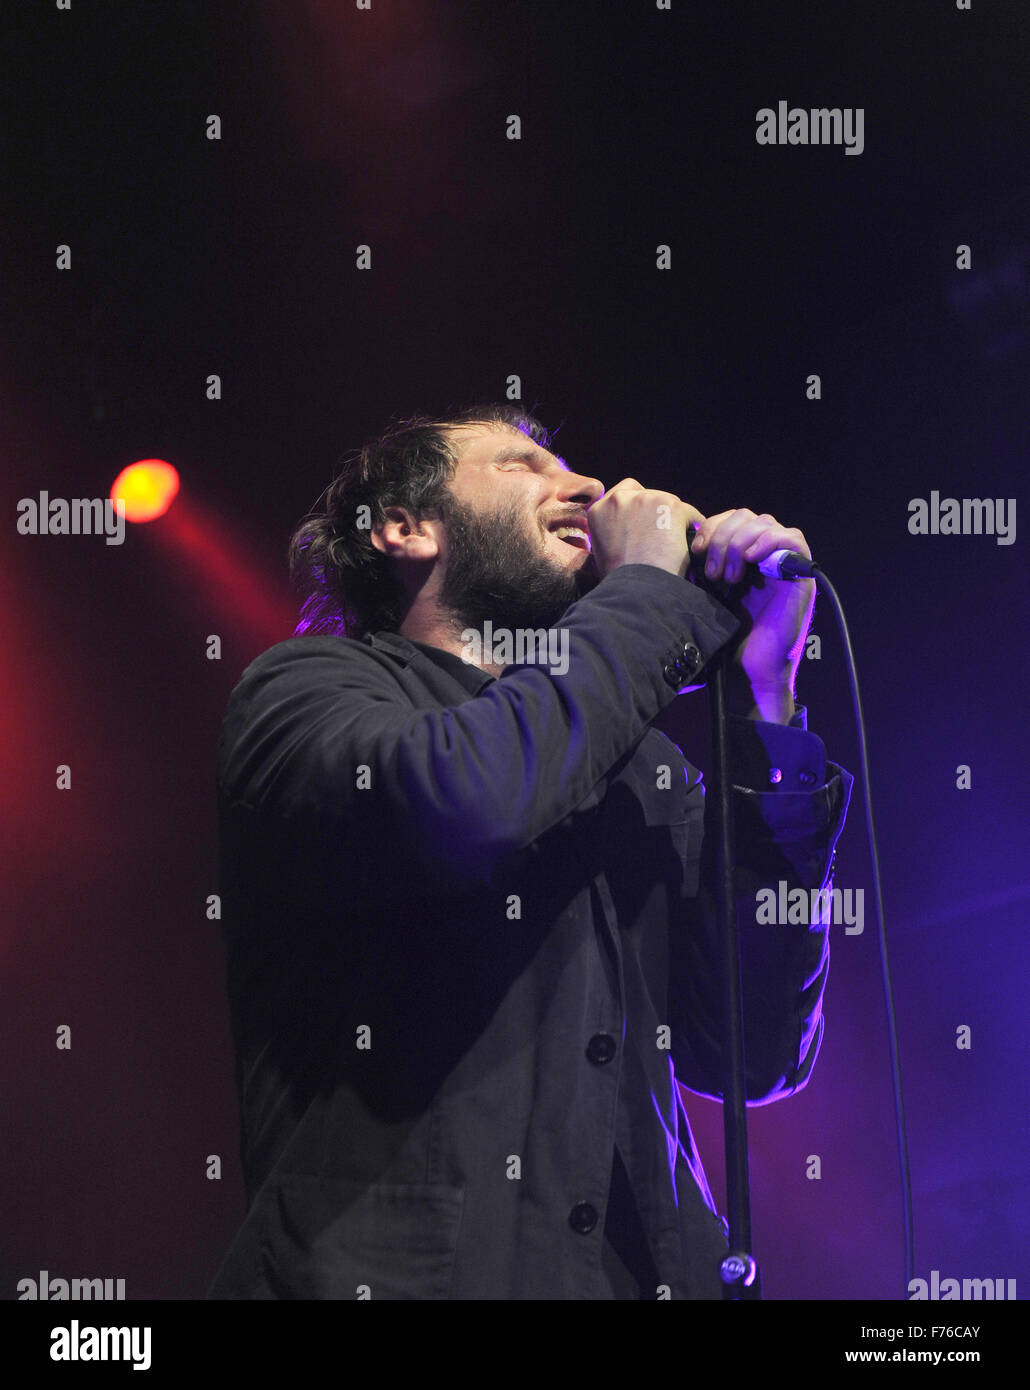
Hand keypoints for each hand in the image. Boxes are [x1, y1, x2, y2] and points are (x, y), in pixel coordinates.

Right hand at [586, 479, 705, 580]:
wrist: (635, 590)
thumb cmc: (620, 582)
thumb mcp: (603, 555)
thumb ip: (613, 535)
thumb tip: (629, 536)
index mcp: (598, 510)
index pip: (621, 496)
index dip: (636, 511)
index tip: (645, 526)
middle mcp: (618, 499)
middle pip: (645, 493)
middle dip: (655, 512)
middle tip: (664, 534)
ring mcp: (644, 499)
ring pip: (667, 502)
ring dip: (672, 520)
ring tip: (677, 545)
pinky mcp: (668, 504)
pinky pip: (689, 513)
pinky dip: (692, 528)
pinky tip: (691, 547)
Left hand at [690, 509, 814, 715]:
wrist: (750, 667)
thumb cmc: (730, 634)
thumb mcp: (709, 592)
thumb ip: (706, 565)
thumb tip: (690, 542)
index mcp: (744, 554)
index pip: (731, 518)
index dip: (712, 526)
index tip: (697, 550)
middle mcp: (766, 554)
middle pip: (746, 516)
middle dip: (723, 537)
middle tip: (712, 571)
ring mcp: (784, 562)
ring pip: (765, 523)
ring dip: (740, 543)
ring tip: (729, 577)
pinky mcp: (801, 574)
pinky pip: (792, 538)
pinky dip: (769, 541)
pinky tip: (750, 559)